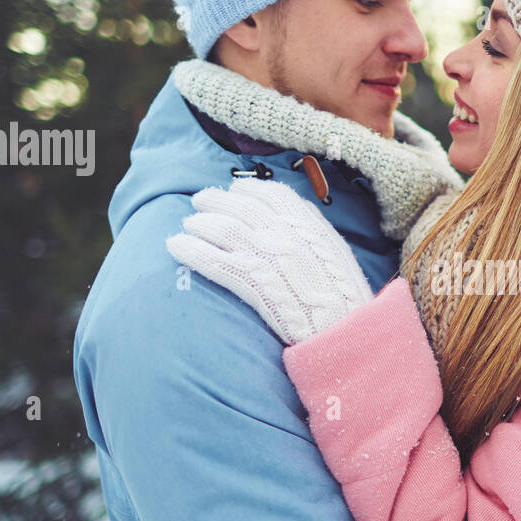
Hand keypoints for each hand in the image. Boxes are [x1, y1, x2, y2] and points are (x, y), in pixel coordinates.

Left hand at [166, 179, 372, 344]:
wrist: (345, 332)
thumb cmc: (346, 300)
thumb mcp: (338, 256)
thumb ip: (315, 234)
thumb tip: (299, 216)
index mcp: (309, 225)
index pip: (272, 194)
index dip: (249, 189)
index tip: (235, 189)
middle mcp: (286, 234)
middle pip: (241, 206)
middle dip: (215, 201)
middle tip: (199, 202)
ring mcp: (268, 257)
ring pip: (223, 228)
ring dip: (199, 224)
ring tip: (187, 225)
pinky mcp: (253, 283)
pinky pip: (213, 260)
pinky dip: (191, 250)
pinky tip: (175, 246)